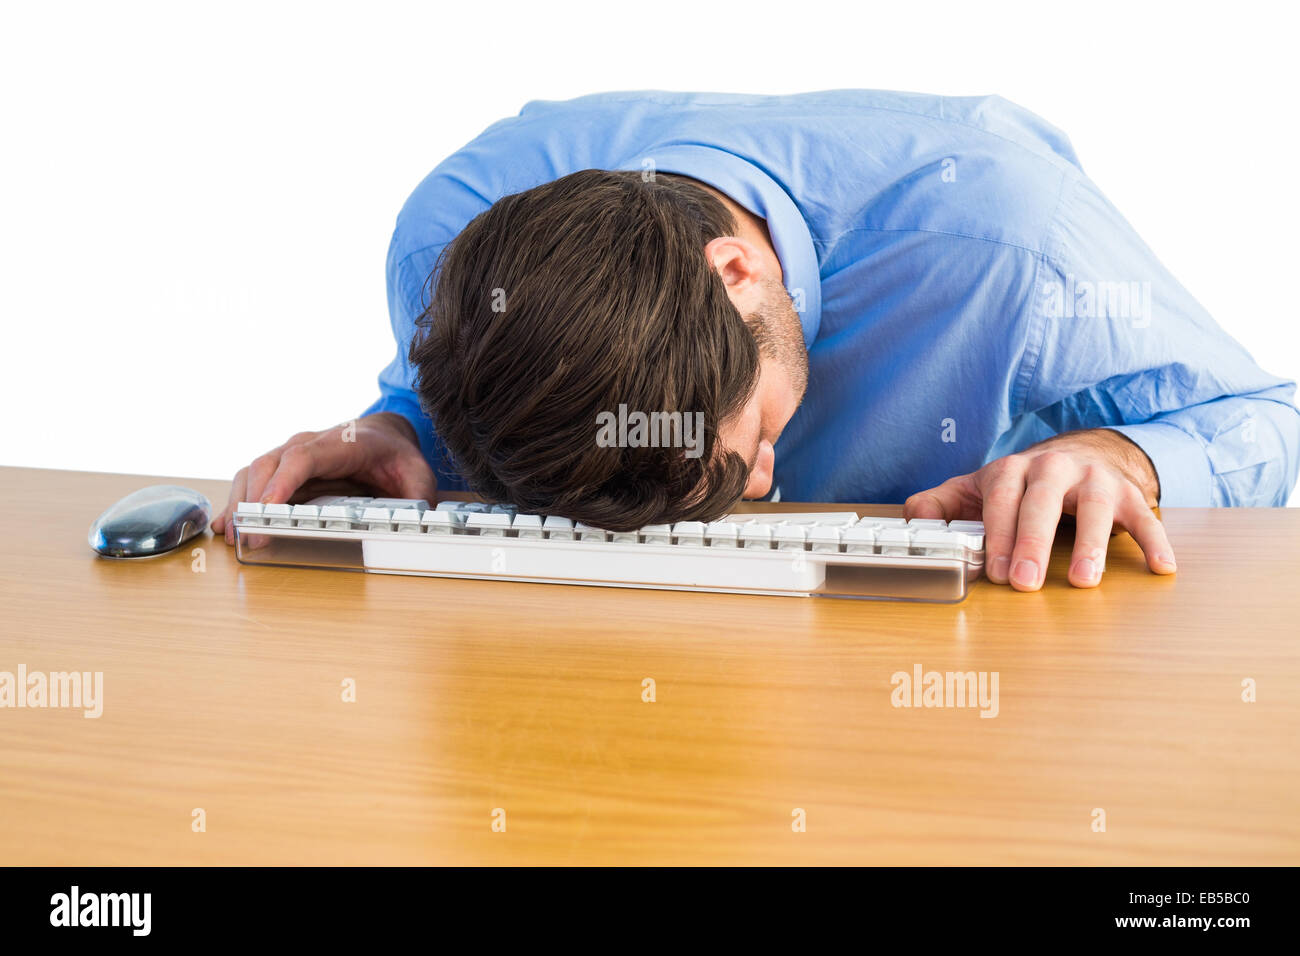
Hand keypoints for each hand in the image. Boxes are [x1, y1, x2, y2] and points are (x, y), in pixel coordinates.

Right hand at [210, 412, 437, 544]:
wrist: (383, 436)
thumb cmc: (396, 456)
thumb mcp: (418, 474)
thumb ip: (418, 497)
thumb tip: (419, 521)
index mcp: (341, 442)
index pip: (304, 457)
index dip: (283, 482)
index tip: (267, 509)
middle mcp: (308, 444)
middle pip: (271, 465)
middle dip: (255, 501)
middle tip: (249, 538)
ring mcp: (291, 455)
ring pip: (254, 471)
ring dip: (240, 502)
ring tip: (233, 537)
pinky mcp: (283, 469)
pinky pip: (252, 480)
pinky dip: (237, 501)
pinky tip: (225, 525)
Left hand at [904, 429, 1175, 589]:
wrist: (1078, 456)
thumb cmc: (1021, 486)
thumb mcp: (978, 489)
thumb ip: (943, 504)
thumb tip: (915, 520)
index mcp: (1013, 468)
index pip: (1001, 498)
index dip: (997, 533)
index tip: (995, 571)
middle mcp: (1054, 467)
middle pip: (1042, 501)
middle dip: (1032, 542)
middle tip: (1025, 582)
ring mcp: (1094, 478)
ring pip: (1094, 506)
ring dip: (1090, 543)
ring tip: (1083, 581)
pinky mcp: (1129, 493)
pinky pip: (1146, 516)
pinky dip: (1154, 540)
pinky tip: (1161, 568)